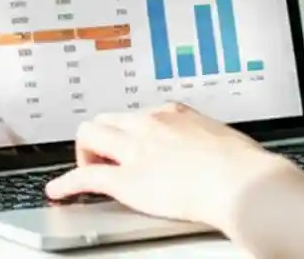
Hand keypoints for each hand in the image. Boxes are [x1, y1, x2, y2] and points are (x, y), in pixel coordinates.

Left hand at [45, 102, 300, 227]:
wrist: (243, 183)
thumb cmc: (244, 167)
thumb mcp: (222, 140)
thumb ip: (205, 142)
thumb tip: (211, 153)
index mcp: (174, 113)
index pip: (138, 115)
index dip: (129, 133)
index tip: (129, 144)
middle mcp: (150, 124)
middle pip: (107, 119)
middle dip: (101, 138)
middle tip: (106, 160)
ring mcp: (136, 150)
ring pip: (89, 136)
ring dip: (85, 154)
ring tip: (88, 173)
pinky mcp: (126, 180)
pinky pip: (84, 177)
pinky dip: (66, 184)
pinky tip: (58, 190)